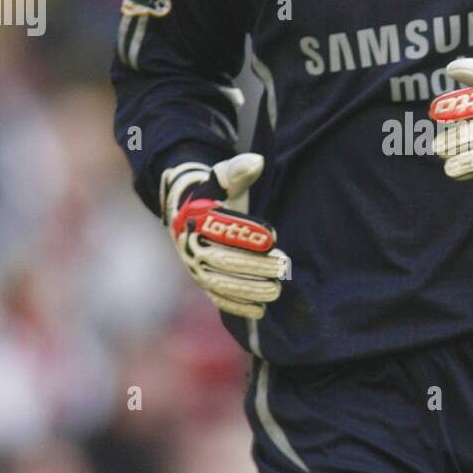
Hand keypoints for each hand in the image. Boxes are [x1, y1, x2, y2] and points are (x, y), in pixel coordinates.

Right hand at [159, 153, 288, 318]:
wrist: (189, 215)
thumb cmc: (215, 195)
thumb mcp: (224, 178)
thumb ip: (238, 170)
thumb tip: (256, 162)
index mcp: (198, 220)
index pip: (222, 230)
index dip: (247, 235)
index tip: (272, 238)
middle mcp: (193, 246)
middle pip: (224, 260)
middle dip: (255, 266)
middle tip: (283, 267)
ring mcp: (196, 267)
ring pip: (221, 283)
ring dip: (249, 290)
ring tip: (276, 290)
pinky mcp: (203, 283)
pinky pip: (218, 298)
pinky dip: (238, 306)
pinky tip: (260, 310)